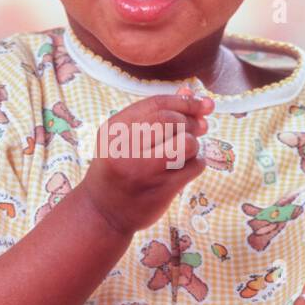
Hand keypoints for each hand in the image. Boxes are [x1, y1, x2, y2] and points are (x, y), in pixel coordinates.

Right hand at [82, 93, 211, 234]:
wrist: (102, 212)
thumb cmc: (117, 168)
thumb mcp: (124, 136)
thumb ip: (155, 113)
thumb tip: (190, 92)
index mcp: (114, 129)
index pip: (156, 104)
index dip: (184, 101)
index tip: (201, 105)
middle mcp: (126, 148)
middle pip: (172, 121)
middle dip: (190, 122)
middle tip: (197, 128)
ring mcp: (144, 170)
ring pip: (188, 143)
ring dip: (194, 144)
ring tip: (185, 151)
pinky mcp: (162, 190)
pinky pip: (195, 166)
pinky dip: (197, 163)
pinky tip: (185, 168)